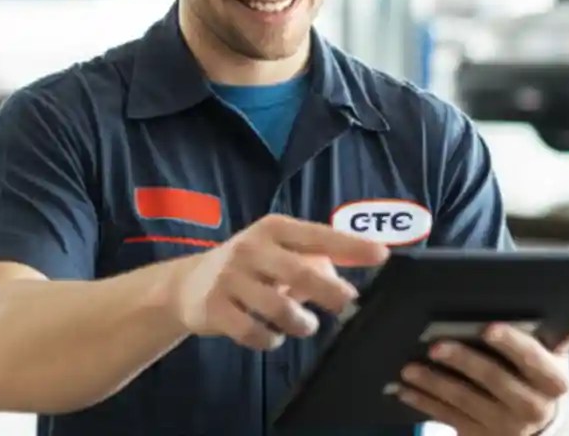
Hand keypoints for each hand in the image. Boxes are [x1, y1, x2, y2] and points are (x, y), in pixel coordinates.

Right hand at [175, 214, 388, 349]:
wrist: (186, 284)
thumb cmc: (248, 266)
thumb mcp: (277, 253)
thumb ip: (313, 263)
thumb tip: (345, 287)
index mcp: (273, 229)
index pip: (319, 236)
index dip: (351, 246)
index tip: (382, 255)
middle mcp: (251, 248)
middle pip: (300, 272)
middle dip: (331, 292)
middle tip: (347, 305)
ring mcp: (230, 278)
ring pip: (279, 309)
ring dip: (301, 323)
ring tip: (306, 325)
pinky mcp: (214, 308)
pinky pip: (254, 333)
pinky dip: (271, 340)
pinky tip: (274, 336)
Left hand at [395, 308, 568, 434]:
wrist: (537, 426)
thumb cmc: (540, 377)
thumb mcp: (555, 355)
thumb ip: (564, 331)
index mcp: (554, 381)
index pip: (532, 359)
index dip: (512, 344)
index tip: (488, 327)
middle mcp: (532, 407)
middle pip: (495, 380)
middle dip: (464, 362)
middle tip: (436, 345)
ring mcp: (504, 426)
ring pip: (465, 401)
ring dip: (434, 383)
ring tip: (409, 366)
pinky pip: (447, 418)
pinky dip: (424, 402)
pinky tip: (406, 388)